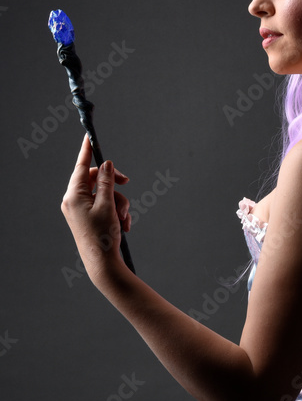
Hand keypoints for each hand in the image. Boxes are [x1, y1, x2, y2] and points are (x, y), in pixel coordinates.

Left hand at [61, 134, 131, 284]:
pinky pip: (104, 206)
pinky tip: (124, 225)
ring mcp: (80, 210)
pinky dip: (116, 212)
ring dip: (120, 203)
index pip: (82, 166)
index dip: (87, 151)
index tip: (89, 137)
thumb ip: (107, 182)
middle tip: (127, 183)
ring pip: (105, 194)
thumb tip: (106, 164)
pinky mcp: (88, 218)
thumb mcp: (108, 205)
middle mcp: (73, 200)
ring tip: (125, 219)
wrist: (102, 263)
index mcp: (74, 195)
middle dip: (114, 185)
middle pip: (97, 180)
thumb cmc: (103, 236)